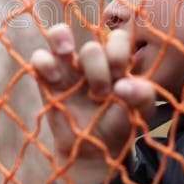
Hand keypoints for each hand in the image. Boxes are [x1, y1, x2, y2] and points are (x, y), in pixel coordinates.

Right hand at [30, 23, 156, 183]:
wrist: (97, 149)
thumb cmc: (121, 123)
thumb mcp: (141, 111)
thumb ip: (144, 94)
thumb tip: (123, 85)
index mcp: (115, 61)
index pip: (117, 38)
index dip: (118, 52)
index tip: (119, 77)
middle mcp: (92, 60)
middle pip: (91, 47)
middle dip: (97, 71)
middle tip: (101, 94)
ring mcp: (68, 68)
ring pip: (58, 35)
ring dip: (61, 39)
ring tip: (67, 52)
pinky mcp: (47, 79)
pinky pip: (39, 58)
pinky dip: (44, 62)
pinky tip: (54, 79)